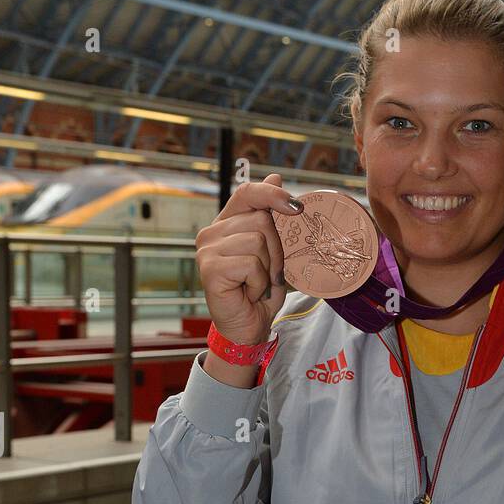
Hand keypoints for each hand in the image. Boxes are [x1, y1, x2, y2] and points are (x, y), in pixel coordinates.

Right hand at [195, 172, 299, 346]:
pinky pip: (251, 263)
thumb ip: (270, 215)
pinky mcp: (210, 268)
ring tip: (255, 284)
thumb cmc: (258, 292)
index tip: (296, 207)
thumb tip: (275, 175)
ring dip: (268, 268)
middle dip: (276, 250)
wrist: (247, 328)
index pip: (247, 193)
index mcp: (226, 224)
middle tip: (265, 273)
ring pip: (258, 241)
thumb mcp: (272, 250)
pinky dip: (258, 281)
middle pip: (261, 219)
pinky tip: (248, 292)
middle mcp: (211, 233)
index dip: (272, 194)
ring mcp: (207, 250)